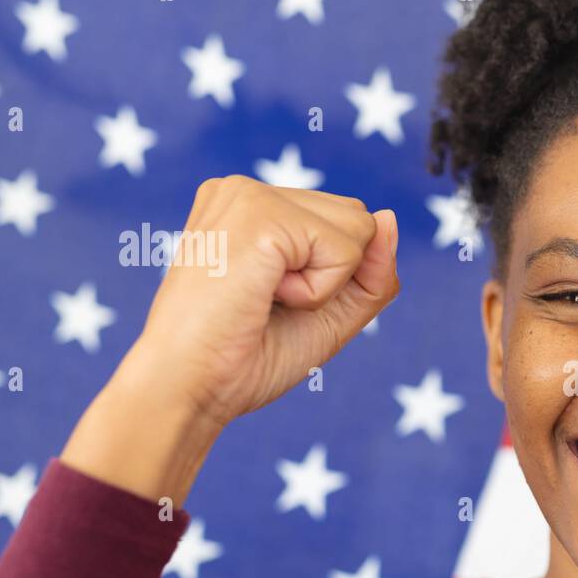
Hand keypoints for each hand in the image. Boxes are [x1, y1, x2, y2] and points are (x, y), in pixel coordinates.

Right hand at [61, 176, 399, 504]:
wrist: (188, 388)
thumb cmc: (246, 360)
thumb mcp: (329, 314)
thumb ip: (370, 272)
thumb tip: (390, 218)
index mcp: (250, 207)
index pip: (343, 226)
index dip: (334, 279)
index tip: (270, 304)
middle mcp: (245, 190)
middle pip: (357, 219)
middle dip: (335, 278)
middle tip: (267, 304)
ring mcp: (249, 194)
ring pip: (360, 229)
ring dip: (326, 285)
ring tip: (263, 298)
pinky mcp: (260, 212)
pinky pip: (346, 250)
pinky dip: (319, 291)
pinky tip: (264, 296)